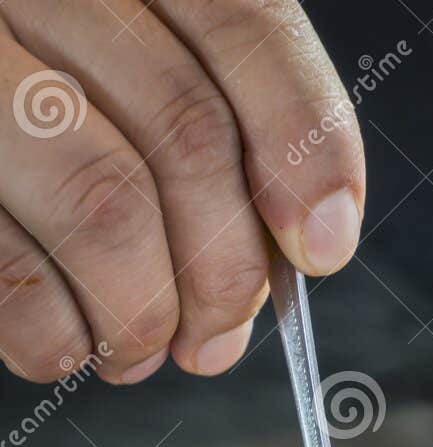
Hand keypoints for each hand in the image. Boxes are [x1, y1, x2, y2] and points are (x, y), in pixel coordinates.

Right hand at [0, 0, 363, 383]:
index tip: (322, 245)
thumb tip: (296, 245)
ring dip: (146, 310)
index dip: (304, 143)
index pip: (242, 25)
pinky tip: (66, 346)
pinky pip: (4, 261)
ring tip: (144, 349)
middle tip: (222, 335)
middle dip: (227, 266)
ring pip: (105, 201)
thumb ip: (201, 117)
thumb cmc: (27, 83)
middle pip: (186, 131)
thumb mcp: (115, 53)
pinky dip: (52, 329)